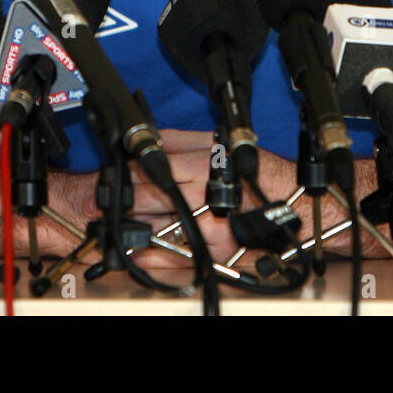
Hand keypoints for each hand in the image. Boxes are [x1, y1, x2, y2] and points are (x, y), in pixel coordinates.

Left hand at [127, 129, 299, 269]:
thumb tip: (150, 139)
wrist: (290, 202)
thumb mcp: (218, 144)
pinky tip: (135, 251)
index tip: (111, 177)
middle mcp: (201, 195)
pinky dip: (151, 253)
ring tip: (116, 224)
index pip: (152, 167)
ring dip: (133, 224)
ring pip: (156, 224)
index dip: (127, 173)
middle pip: (149, 196)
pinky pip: (175, 252)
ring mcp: (207, 224)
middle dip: (123, 198)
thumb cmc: (256, 172)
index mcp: (201, 165)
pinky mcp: (213, 248)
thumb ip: (181, 140)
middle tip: (102, 201)